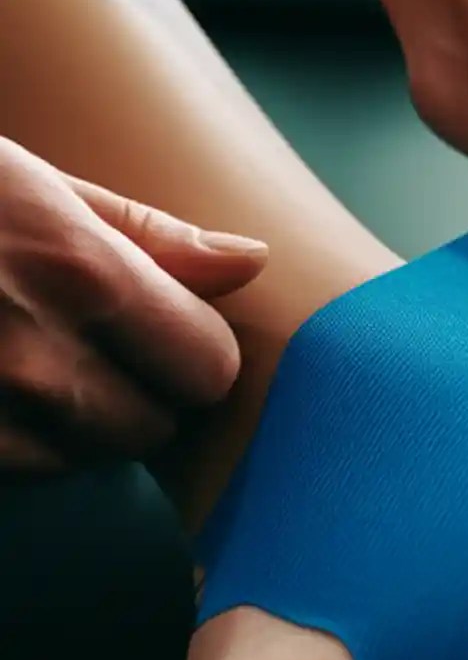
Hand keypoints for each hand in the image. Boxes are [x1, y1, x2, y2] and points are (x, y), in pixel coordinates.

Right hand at [0, 138, 266, 469]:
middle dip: (136, 396)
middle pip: (157, 427)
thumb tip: (253, 260)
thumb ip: (146, 234)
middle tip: (84, 348)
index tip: (156, 328)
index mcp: (80, 276)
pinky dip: (19, 446)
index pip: (210, 368)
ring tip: (21, 364)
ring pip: (88, 460)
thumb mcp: (25, 180)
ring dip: (74, 427)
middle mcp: (37, 360)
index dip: (190, 349)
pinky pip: (28, 479)